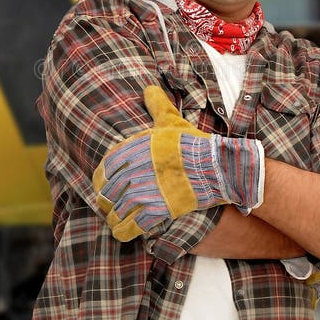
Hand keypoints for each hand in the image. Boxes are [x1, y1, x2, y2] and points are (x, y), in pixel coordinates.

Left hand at [92, 85, 263, 240]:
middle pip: (107, 192)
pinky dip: (125, 231)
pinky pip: (131, 227)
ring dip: (114, 218)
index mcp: (134, 150)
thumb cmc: (194, 144)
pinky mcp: (157, 211)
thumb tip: (149, 88)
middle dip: (106, 201)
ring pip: (116, 212)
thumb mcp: (173, 121)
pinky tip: (124, 231)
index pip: (106, 168)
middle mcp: (134, 172)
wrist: (217, 166)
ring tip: (116, 221)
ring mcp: (145, 193)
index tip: (104, 185)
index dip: (102, 179)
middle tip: (110, 206)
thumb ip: (157, 107)